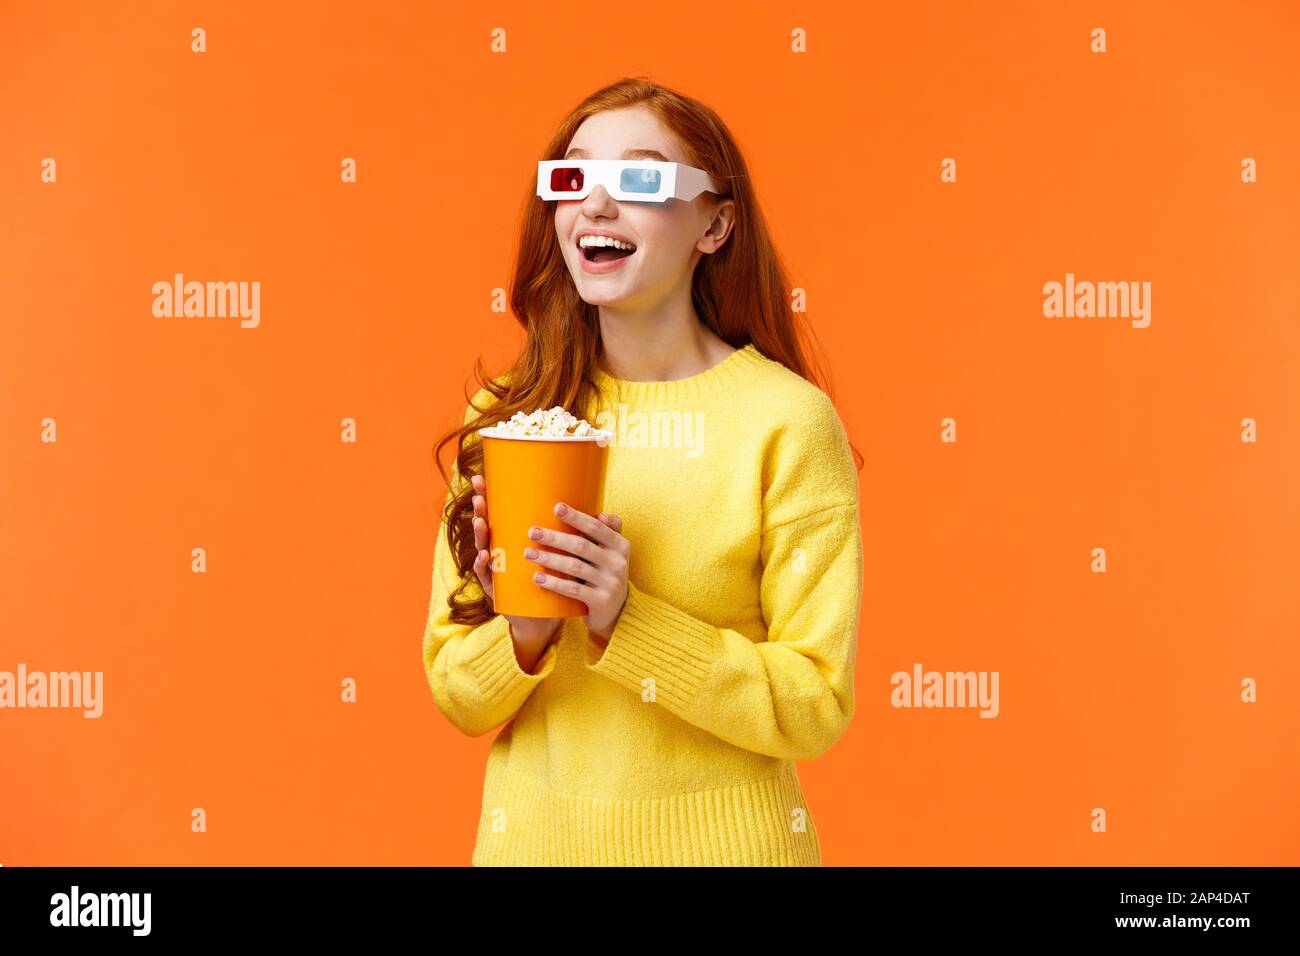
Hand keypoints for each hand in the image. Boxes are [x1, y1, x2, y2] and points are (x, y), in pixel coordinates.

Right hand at [469, 473, 560, 656]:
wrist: (544, 618)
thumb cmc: (554, 583)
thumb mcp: (564, 556)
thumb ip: (576, 534)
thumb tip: (605, 512)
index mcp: (513, 539)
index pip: (499, 512)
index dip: (489, 495)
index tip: (482, 477)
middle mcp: (501, 552)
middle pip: (487, 525)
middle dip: (481, 509)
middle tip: (478, 494)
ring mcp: (496, 570)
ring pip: (483, 548)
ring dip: (480, 534)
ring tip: (480, 521)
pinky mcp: (496, 590)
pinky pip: (486, 576)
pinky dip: (483, 566)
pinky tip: (483, 556)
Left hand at [525, 502, 628, 642]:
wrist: (618, 611)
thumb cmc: (607, 574)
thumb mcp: (613, 553)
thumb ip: (608, 533)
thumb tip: (601, 514)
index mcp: (620, 545)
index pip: (596, 528)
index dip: (577, 517)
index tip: (556, 507)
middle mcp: (618, 563)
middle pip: (582, 546)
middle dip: (555, 538)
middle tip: (532, 531)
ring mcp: (610, 583)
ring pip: (574, 568)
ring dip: (549, 559)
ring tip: (528, 553)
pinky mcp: (600, 601)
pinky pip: (573, 590)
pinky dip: (554, 583)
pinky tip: (538, 577)